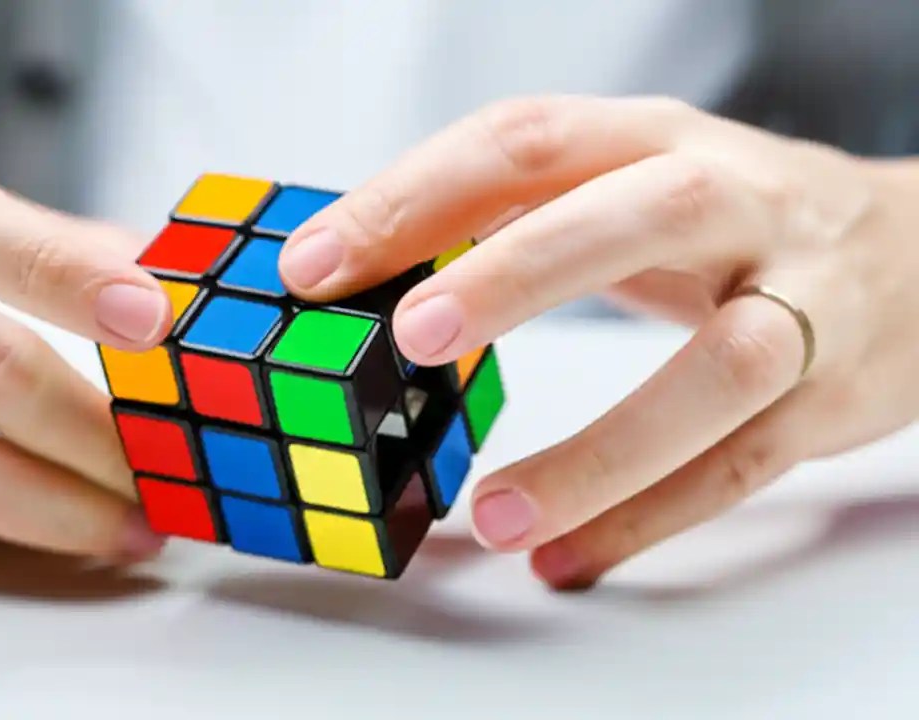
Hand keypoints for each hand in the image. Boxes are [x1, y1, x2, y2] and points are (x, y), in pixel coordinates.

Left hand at [278, 95, 918, 588]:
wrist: (915, 255)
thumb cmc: (733, 219)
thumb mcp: (628, 182)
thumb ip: (517, 217)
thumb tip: (368, 278)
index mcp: (656, 139)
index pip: (526, 142)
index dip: (416, 196)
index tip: (317, 264)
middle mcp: (735, 202)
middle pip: (633, 220)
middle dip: (515, 275)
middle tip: (414, 335)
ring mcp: (798, 301)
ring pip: (715, 371)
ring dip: (598, 451)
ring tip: (492, 512)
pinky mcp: (828, 397)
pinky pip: (738, 468)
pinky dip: (645, 519)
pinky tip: (562, 556)